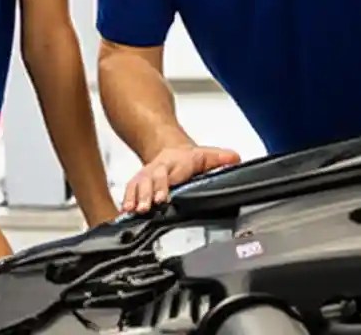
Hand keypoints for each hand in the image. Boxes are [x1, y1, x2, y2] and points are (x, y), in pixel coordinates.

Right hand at [122, 145, 240, 213]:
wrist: (169, 149)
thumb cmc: (188, 159)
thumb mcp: (208, 155)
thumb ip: (221, 159)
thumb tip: (235, 159)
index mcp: (179, 161)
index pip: (174, 171)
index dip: (168, 183)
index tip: (165, 196)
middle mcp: (161, 167)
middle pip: (154, 177)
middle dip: (150, 191)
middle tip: (151, 204)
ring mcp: (148, 174)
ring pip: (140, 183)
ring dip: (137, 196)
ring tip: (136, 210)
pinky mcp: (138, 181)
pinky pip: (130, 188)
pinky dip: (127, 199)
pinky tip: (125, 210)